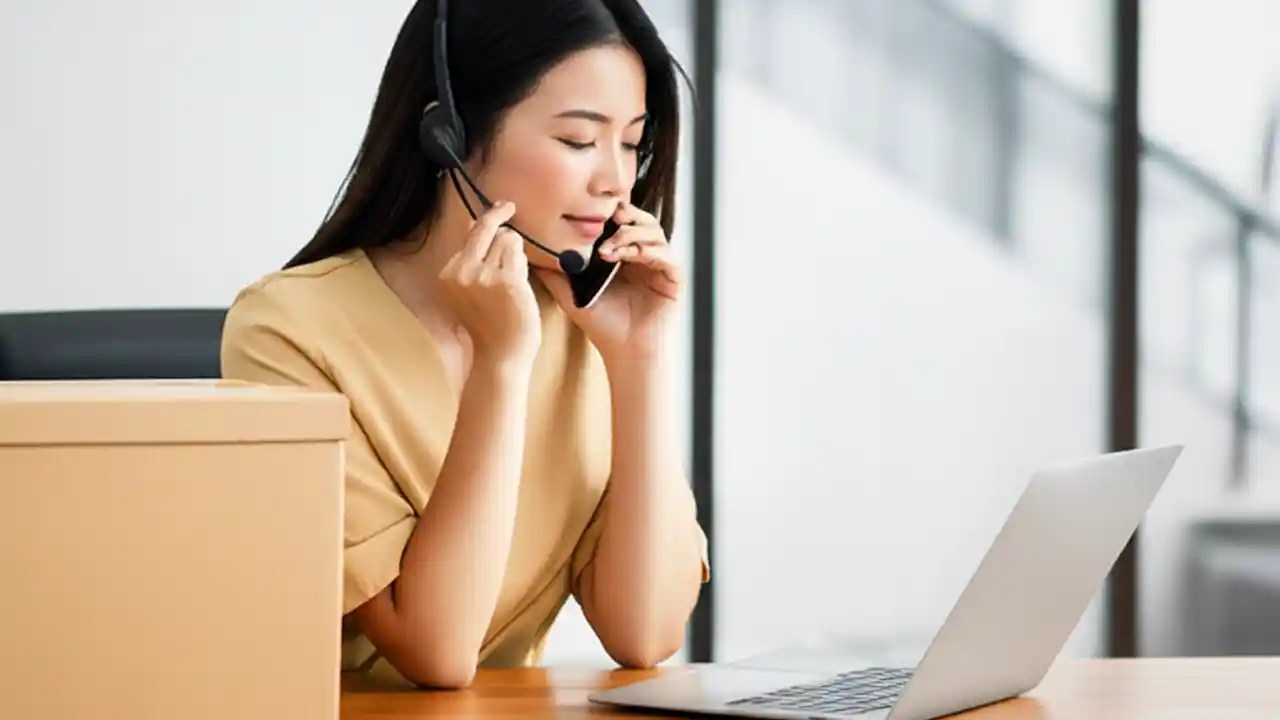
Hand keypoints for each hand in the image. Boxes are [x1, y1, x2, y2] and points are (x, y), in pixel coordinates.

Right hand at [439, 201, 540, 365]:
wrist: (501, 356)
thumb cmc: (492, 325)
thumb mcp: (472, 289)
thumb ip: (472, 258)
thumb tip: (473, 224)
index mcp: (449, 273)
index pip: (472, 236)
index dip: (487, 220)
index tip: (501, 207)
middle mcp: (461, 270)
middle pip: (487, 230)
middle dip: (499, 216)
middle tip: (508, 206)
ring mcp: (482, 275)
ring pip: (506, 240)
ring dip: (514, 254)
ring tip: (513, 283)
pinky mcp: (505, 280)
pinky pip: (517, 251)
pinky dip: (522, 261)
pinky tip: (520, 280)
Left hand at [537, 201, 680, 364]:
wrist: (626, 354)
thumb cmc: (603, 326)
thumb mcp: (571, 293)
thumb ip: (554, 272)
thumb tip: (528, 250)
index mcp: (624, 254)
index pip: (620, 221)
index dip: (606, 213)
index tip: (586, 215)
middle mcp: (645, 255)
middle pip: (639, 219)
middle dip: (622, 216)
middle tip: (602, 222)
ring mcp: (661, 264)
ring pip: (653, 231)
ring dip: (629, 234)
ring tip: (606, 250)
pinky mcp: (674, 277)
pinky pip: (665, 253)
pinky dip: (646, 250)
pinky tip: (624, 257)